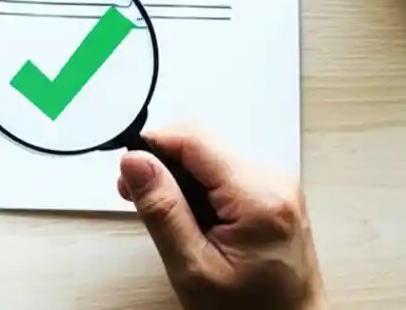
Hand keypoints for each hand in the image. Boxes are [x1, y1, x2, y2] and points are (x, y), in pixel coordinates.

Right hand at [117, 125, 326, 309]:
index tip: (128, 172)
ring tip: (171, 220)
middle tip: (139, 201)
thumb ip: (162, 210)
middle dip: (163, 166)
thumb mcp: (193, 269)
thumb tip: (134, 161)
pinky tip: (194, 219)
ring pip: (210, 156)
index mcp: (259, 197)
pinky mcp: (272, 190)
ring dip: (181, 179)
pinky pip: (225, 171)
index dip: (152, 146)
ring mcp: (277, 183)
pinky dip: (200, 188)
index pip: (193, 137)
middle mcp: (274, 180)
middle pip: (201, 143)